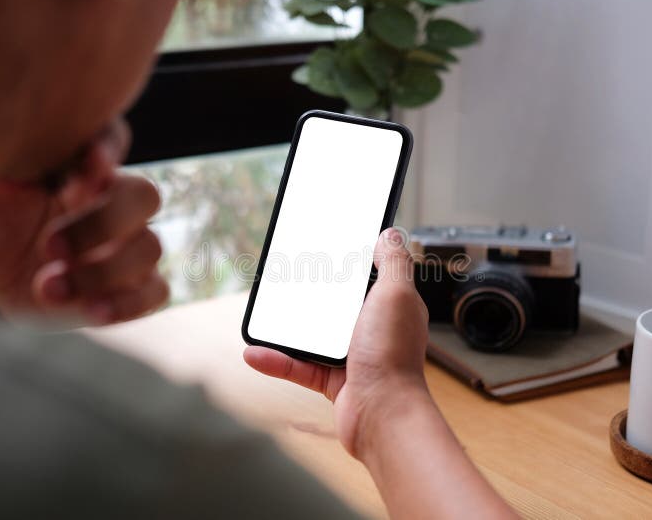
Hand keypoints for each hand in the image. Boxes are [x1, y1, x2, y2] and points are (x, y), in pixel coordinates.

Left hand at [0, 118, 168, 324]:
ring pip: (150, 248)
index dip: (106, 149)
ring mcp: (129, 247)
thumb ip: (37, 162)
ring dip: (102, 272)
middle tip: (50, 245)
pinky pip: (157, 293)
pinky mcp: (130, 290)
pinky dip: (128, 302)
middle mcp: (116, 202)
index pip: (112, 138)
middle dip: (101, 223)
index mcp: (83, 165)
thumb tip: (93, 165)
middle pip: (145, 196)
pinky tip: (90, 308)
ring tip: (49, 286)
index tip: (81, 169)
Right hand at [244, 228, 430, 457]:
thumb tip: (389, 235)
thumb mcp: (396, 295)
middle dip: (312, 292)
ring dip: (287, 328)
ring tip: (263, 314)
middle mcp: (373, 329)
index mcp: (391, 305)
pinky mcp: (334, 381)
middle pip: (337, 303)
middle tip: (285, 276)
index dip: (350, 261)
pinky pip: (299, 366)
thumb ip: (394, 262)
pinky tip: (255, 353)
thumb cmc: (392, 356)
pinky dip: (277, 360)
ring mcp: (353, 355)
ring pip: (314, 335)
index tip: (325, 248)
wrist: (382, 416)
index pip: (370, 276)